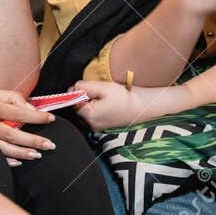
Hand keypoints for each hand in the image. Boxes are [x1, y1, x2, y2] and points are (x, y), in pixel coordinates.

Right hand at [0, 89, 54, 163]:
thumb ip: (12, 97)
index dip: (35, 116)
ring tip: (37, 154)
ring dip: (22, 152)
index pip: (16, 111)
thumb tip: (31, 108)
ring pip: (3, 147)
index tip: (49, 119)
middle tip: (49, 144)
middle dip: (32, 140)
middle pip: (11, 132)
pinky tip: (19, 162)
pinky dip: (7, 161)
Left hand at [73, 80, 187, 130]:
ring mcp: (98, 128)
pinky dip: (98, 108)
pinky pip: (94, 115)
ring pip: (86, 111)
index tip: (90, 87)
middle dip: (85, 97)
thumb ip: (84, 87)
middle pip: (79, 108)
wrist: (144, 107)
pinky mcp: (104, 127)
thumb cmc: (125, 97)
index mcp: (90, 116)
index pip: (73, 102)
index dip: (79, 92)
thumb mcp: (103, 87)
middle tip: (100, 91)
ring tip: (106, 98)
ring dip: (92, 102)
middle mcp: (92, 125)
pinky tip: (109, 104)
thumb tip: (72, 88)